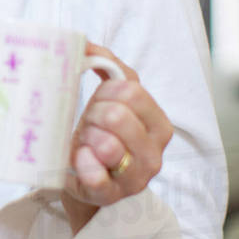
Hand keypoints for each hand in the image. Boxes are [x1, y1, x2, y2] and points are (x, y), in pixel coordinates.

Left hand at [60, 43, 173, 232]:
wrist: (85, 177)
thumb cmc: (99, 132)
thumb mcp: (108, 98)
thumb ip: (105, 65)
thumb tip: (83, 41)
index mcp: (158, 122)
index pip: (131, 91)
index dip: (105, 91)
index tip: (97, 101)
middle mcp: (154, 152)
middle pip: (117, 115)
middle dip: (94, 115)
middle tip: (89, 125)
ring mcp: (135, 178)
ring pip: (108, 144)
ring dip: (87, 138)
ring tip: (85, 144)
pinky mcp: (111, 196)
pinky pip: (95, 176)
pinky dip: (83, 165)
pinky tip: (80, 162)